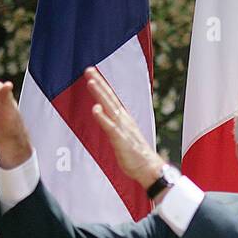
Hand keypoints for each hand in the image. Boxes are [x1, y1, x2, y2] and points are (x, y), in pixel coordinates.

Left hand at [86, 67, 162, 189]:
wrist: (149, 168)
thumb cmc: (136, 155)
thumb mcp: (123, 136)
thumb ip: (113, 125)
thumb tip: (103, 115)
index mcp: (124, 119)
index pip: (111, 98)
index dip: (101, 85)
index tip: (92, 74)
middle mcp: (123, 120)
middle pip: (109, 98)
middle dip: (99, 83)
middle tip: (88, 69)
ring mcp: (122, 128)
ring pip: (109, 107)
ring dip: (100, 94)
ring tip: (91, 82)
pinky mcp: (120, 140)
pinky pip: (110, 127)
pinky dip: (102, 117)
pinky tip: (95, 108)